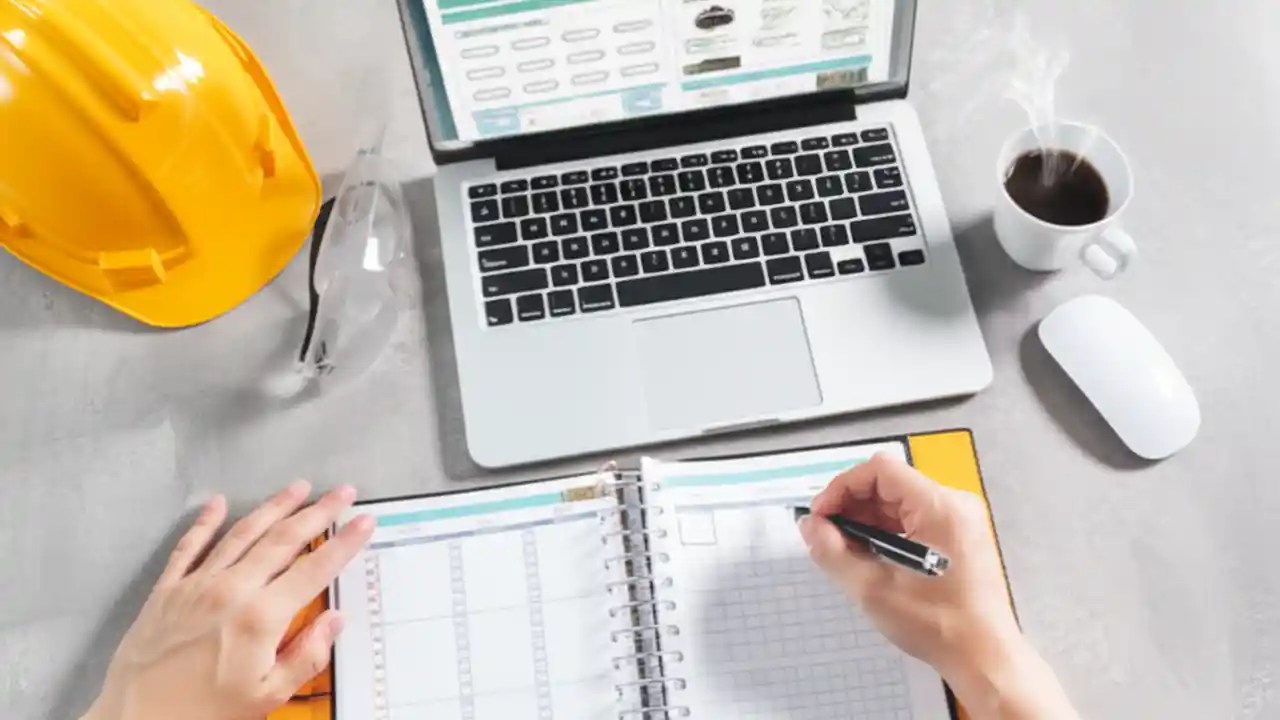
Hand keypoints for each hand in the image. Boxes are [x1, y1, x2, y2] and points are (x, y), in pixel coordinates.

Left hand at [83, 482, 375, 719]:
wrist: (136, 719)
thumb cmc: (202, 714)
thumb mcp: (268, 696)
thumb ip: (306, 656)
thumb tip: (333, 623)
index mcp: (261, 617)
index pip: (315, 569)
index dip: (344, 542)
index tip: (363, 522)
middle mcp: (231, 590)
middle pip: (284, 538)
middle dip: (318, 511)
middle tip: (340, 492)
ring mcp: (197, 585)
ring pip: (243, 532)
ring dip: (274, 506)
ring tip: (298, 488)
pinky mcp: (168, 589)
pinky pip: (190, 545)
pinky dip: (205, 521)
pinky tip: (217, 503)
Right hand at [798, 453, 1077, 719]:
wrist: (983, 656)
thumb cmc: (938, 624)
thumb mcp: (872, 588)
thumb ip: (832, 551)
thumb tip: (810, 526)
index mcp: (939, 507)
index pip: (880, 470)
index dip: (843, 487)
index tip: (822, 515)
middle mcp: (954, 504)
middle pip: (889, 484)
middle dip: (852, 506)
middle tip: (828, 536)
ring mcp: (959, 519)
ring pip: (900, 502)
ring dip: (868, 520)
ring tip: (847, 551)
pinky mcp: (959, 536)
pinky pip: (914, 518)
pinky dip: (887, 531)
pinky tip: (871, 557)